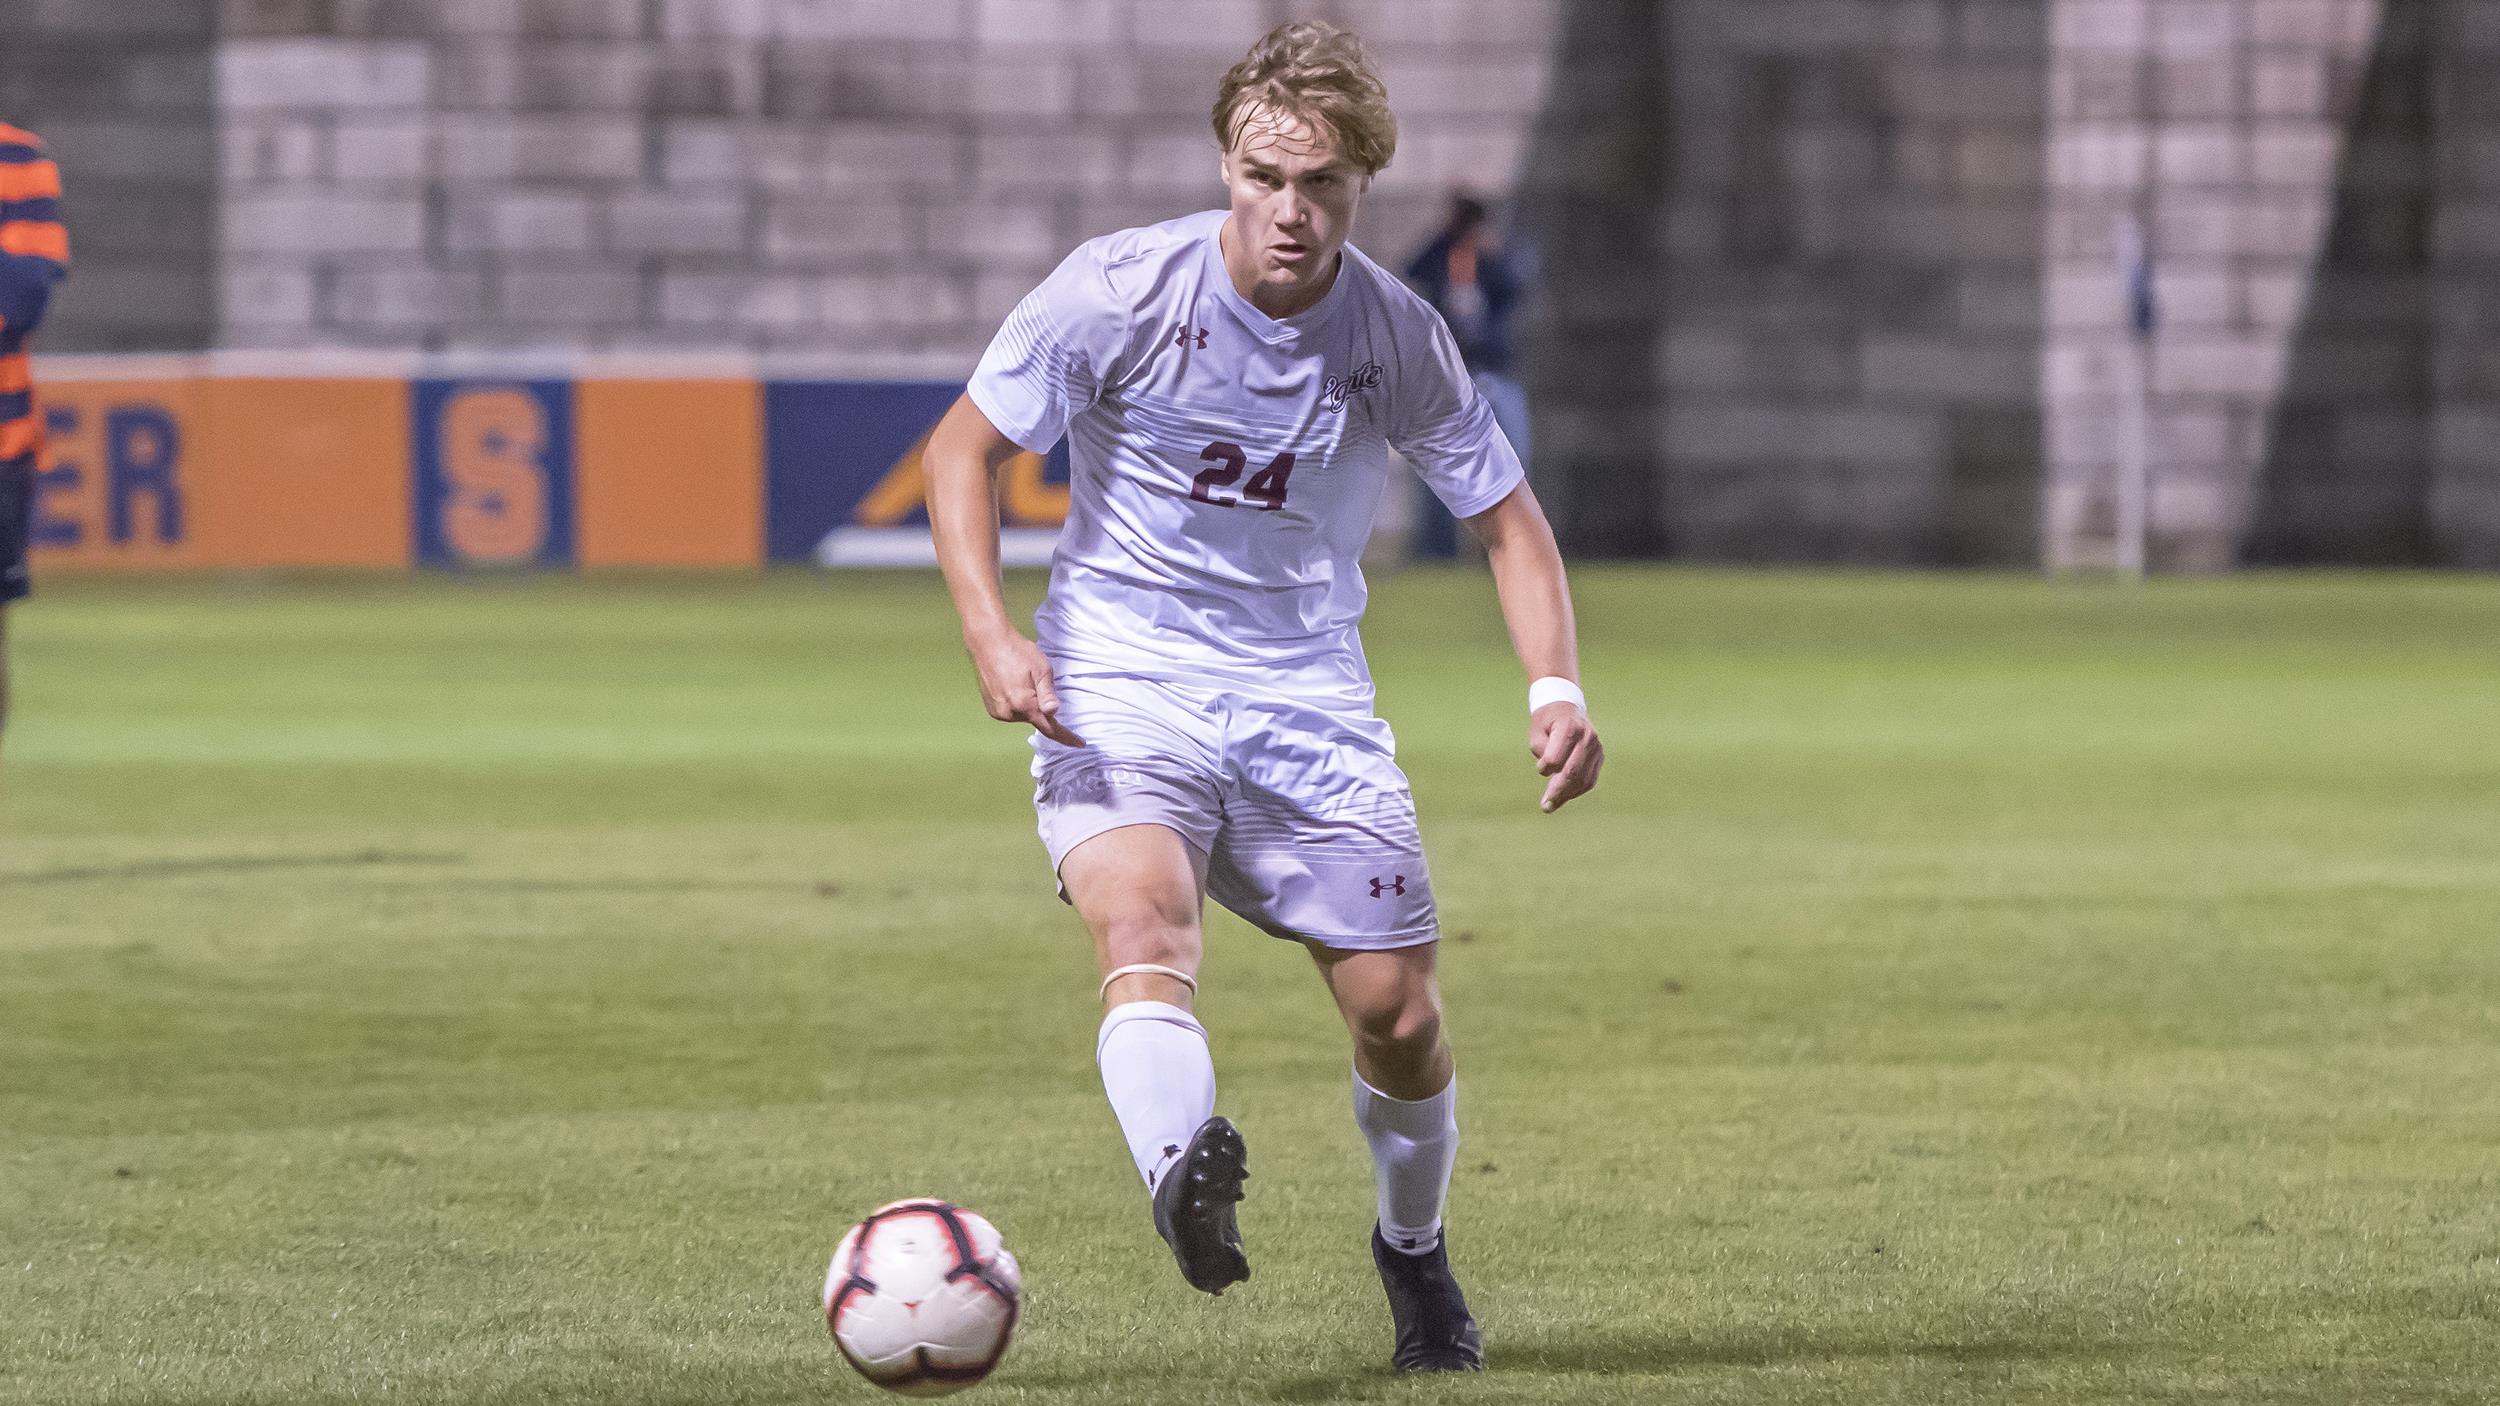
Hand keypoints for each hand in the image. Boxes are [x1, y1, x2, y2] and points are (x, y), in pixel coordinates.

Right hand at [964, 625, 1084, 746]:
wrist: (988, 642)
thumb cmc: (1017, 651)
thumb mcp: (1041, 669)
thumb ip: (1048, 694)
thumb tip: (1054, 713)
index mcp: (1024, 704)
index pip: (1049, 728)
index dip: (1066, 737)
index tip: (1080, 743)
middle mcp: (1009, 713)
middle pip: (1035, 719)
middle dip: (1041, 706)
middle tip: (1036, 681)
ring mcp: (997, 711)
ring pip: (1023, 715)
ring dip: (1028, 704)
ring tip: (1021, 679)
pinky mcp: (991, 708)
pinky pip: (1012, 712)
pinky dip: (1017, 703)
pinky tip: (1013, 685)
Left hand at [1529, 701, 1600, 812]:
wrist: (1566, 709)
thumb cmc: (1547, 722)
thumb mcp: (1536, 731)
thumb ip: (1541, 751)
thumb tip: (1551, 775)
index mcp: (1569, 727)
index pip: (1557, 757)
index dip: (1546, 767)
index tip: (1540, 769)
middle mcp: (1587, 737)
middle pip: (1572, 771)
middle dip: (1557, 791)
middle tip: (1545, 806)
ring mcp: (1596, 748)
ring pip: (1583, 779)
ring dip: (1567, 795)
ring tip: (1551, 805)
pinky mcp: (1599, 757)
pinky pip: (1590, 780)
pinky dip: (1577, 791)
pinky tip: (1564, 796)